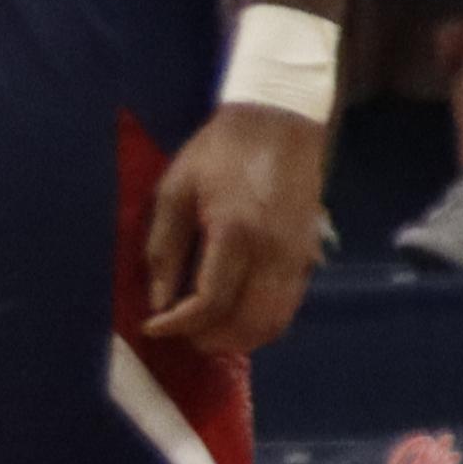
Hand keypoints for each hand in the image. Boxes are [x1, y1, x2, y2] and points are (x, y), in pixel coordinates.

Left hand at [138, 102, 326, 356]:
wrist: (278, 124)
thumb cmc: (218, 153)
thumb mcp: (174, 192)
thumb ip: (163, 249)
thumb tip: (158, 300)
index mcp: (236, 233)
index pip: (210, 302)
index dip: (179, 324)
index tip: (153, 327)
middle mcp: (274, 253)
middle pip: (250, 323)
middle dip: (212, 340)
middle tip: (180, 337)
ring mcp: (298, 257)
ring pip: (277, 321)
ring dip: (242, 338)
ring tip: (206, 333)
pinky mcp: (309, 255)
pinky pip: (289, 305)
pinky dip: (263, 321)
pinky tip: (235, 315)